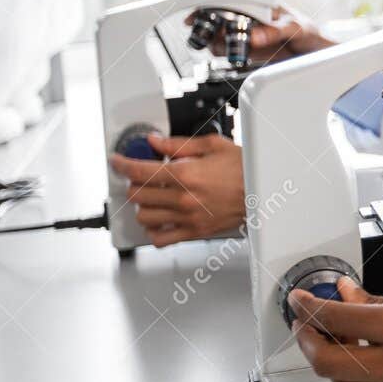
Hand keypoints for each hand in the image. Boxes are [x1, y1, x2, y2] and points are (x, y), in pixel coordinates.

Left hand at [108, 133, 245, 245]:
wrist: (265, 192)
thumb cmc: (245, 169)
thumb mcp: (213, 146)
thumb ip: (179, 144)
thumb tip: (155, 142)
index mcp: (186, 174)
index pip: (139, 170)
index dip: (121, 163)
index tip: (117, 161)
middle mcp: (183, 198)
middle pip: (136, 194)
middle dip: (133, 182)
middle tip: (140, 176)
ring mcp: (188, 217)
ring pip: (144, 217)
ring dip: (142, 206)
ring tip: (151, 197)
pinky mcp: (195, 231)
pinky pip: (161, 239)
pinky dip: (153, 231)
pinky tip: (159, 219)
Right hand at [186, 6, 332, 64]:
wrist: (315, 51)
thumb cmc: (308, 31)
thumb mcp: (294, 28)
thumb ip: (275, 31)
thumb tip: (254, 36)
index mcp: (257, 2)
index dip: (208, 6)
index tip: (197, 15)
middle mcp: (248, 16)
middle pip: (216, 18)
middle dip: (207, 26)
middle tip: (212, 36)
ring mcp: (246, 32)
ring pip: (217, 35)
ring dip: (214, 41)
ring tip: (224, 47)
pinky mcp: (246, 49)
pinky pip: (225, 50)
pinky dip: (221, 52)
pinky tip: (229, 54)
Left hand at [290, 280, 382, 381]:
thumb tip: (350, 295)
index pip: (335, 318)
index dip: (309, 307)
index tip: (302, 300)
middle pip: (327, 361)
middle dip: (308, 340)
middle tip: (307, 322)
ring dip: (332, 360)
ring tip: (338, 337)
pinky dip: (364, 371)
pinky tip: (372, 351)